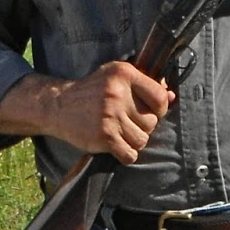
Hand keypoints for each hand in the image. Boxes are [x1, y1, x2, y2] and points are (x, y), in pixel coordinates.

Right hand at [49, 62, 173, 163]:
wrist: (58, 105)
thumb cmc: (91, 91)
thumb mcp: (114, 77)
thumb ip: (144, 84)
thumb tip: (172, 97)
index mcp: (124, 74)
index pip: (160, 97)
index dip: (159, 108)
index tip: (148, 111)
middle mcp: (118, 93)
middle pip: (152, 122)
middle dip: (142, 126)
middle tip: (124, 121)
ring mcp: (111, 116)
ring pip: (142, 140)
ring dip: (133, 140)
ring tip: (118, 132)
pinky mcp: (104, 136)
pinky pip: (130, 154)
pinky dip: (125, 154)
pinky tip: (115, 144)